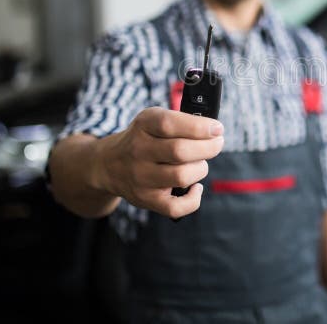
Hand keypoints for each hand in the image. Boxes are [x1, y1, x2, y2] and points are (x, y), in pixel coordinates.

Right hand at [97, 107, 223, 218]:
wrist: (109, 164)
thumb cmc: (144, 139)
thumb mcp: (154, 119)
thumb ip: (181, 120)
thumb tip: (214, 131)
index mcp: (143, 125)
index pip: (170, 124)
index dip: (199, 127)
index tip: (217, 129)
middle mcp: (138, 150)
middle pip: (180, 151)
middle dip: (208, 148)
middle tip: (216, 145)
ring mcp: (141, 178)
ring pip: (181, 176)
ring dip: (201, 169)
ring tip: (199, 164)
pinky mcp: (146, 199)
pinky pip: (175, 207)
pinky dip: (194, 199)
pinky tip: (195, 187)